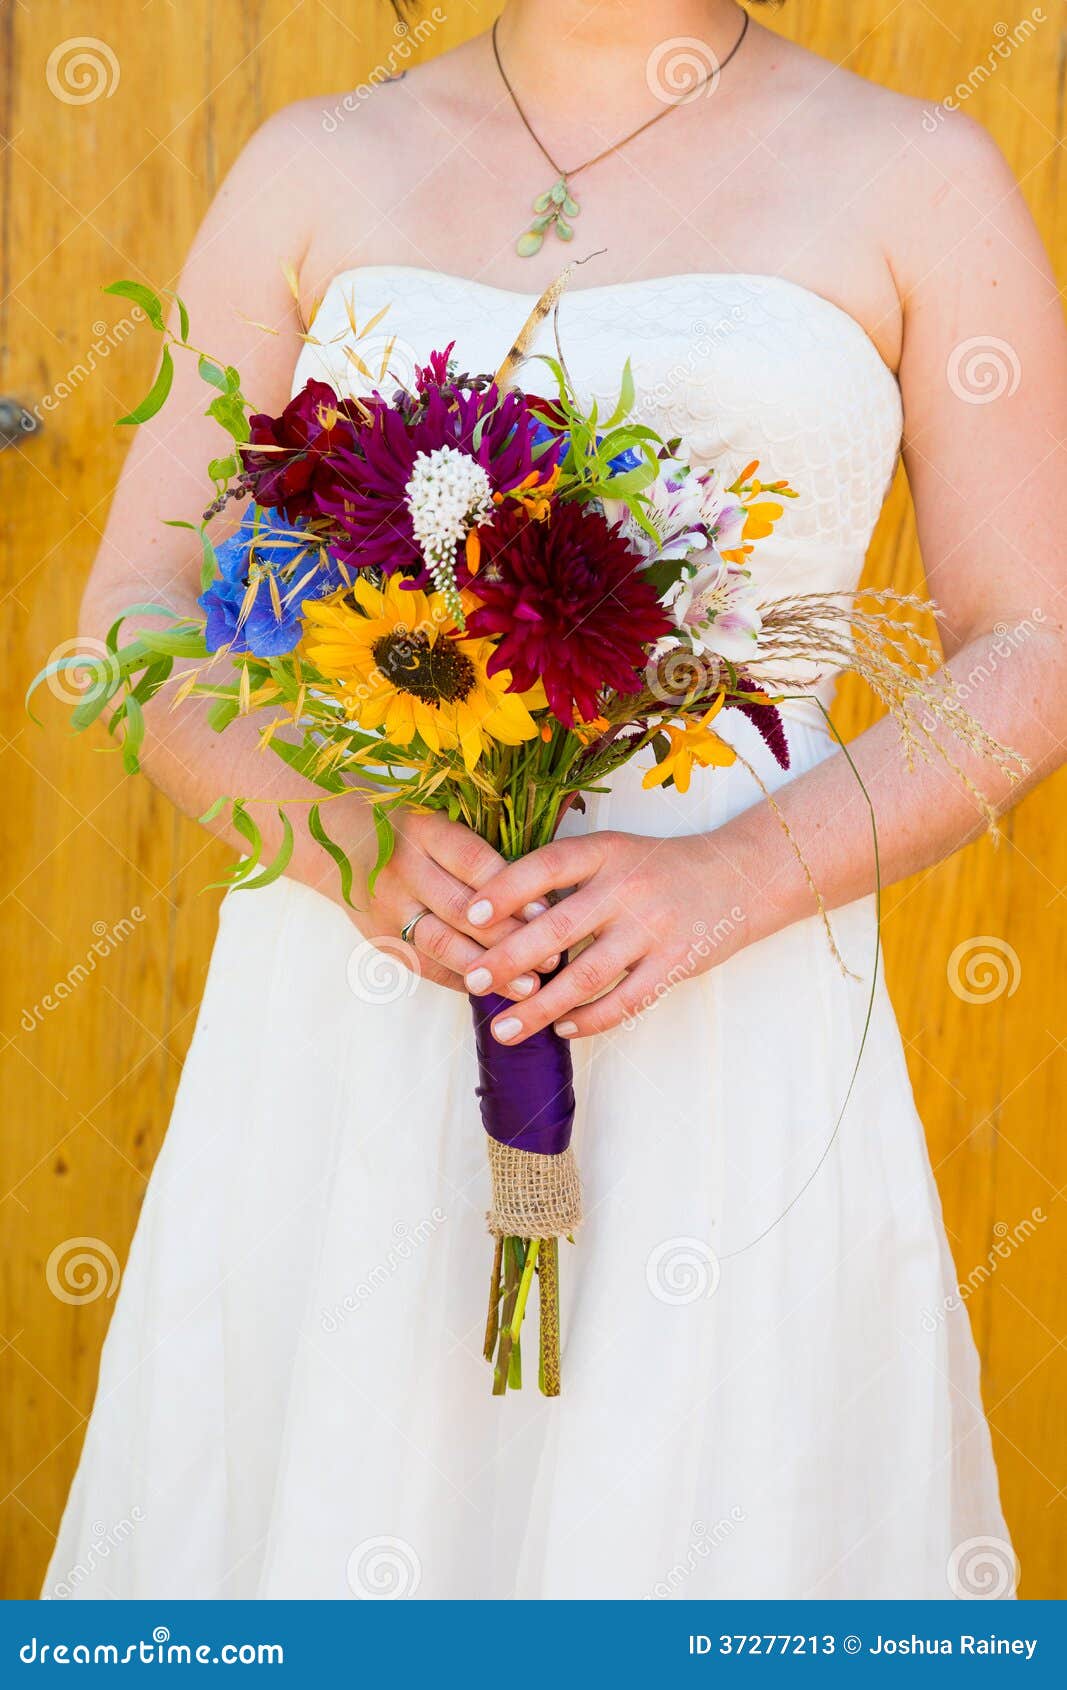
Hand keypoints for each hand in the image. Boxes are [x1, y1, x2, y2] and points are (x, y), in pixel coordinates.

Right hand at [335, 808, 558, 995]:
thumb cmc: (404, 828)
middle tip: (553, 960)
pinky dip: (460, 979)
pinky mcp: (380, 937)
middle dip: (510, 938)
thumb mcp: (437, 820)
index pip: (472, 861)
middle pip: (461, 909)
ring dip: (489, 969)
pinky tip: (493, 990)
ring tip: (528, 987)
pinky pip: (424, 965)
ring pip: (442, 944)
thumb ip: (476, 851)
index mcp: (423, 830)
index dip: (511, 889)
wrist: (334, 841)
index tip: (548, 912)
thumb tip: (539, 892)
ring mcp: (387, 906)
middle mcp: (402, 868)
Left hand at [462, 829, 751, 1038]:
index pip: (547, 865)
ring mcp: (654, 927)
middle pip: (558, 928)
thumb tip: (499, 917)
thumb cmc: (658, 869)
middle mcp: (628, 886)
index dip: (505, 888)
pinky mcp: (676, 962)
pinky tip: (563, 1028)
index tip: (470, 914)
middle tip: (472, 981)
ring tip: (505, 1029)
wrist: (738, 877)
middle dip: (508, 959)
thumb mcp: (614, 852)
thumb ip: (567, 877)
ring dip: (540, 1006)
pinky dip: (591, 1019)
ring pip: (586, 976)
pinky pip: (626, 1000)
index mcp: (606, 851)